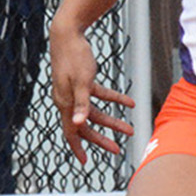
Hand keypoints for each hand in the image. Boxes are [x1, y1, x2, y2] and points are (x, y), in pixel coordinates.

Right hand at [49, 24, 134, 163]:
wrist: (67, 34)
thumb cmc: (74, 57)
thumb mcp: (82, 81)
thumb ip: (81, 104)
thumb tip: (78, 124)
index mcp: (65, 103)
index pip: (71, 132)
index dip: (78, 148)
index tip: (86, 161)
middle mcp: (68, 100)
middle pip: (85, 125)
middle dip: (102, 138)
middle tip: (117, 149)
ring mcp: (74, 91)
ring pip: (94, 112)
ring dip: (111, 121)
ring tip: (129, 128)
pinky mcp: (82, 81)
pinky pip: (98, 96)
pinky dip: (113, 99)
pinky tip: (129, 103)